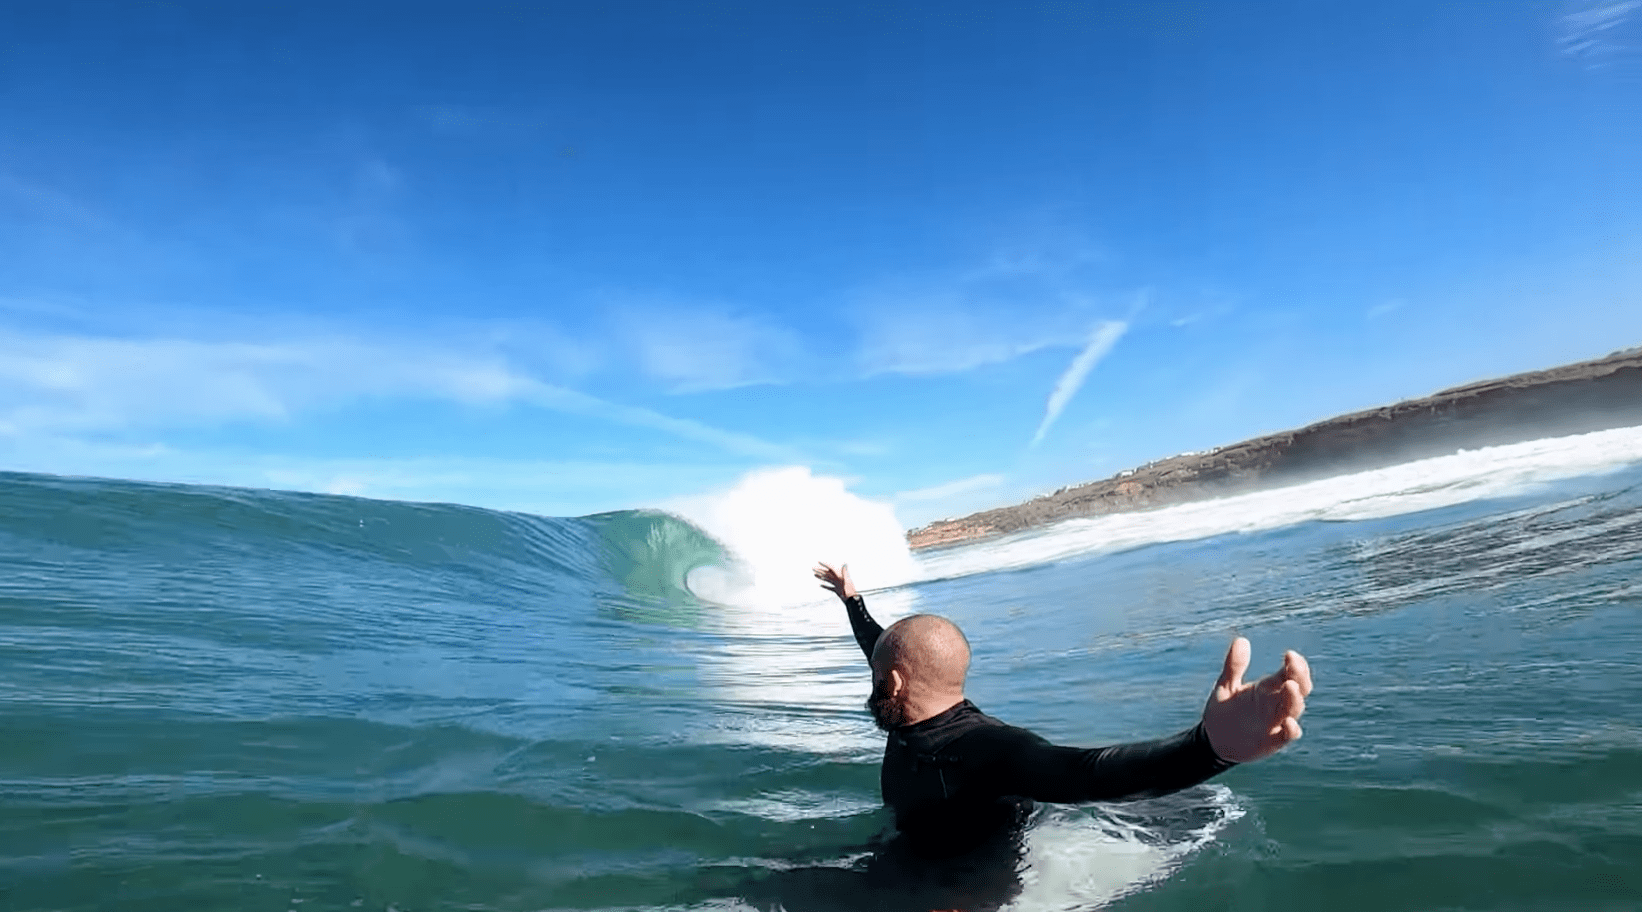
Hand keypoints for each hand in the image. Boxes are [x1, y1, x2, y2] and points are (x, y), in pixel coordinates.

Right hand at [813, 562, 856, 599]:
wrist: (852, 599)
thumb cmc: (850, 591)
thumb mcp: (847, 581)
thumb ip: (845, 572)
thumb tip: (845, 564)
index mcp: (839, 576)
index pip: (830, 569)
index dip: (824, 565)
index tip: (819, 561)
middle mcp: (837, 580)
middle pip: (827, 574)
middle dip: (820, 571)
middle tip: (813, 568)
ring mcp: (837, 585)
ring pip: (827, 580)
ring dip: (821, 577)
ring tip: (814, 575)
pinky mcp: (837, 590)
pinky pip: (829, 587)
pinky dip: (825, 586)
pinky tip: (820, 585)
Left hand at [1201, 637, 1311, 763]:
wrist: (1214, 741)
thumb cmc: (1223, 712)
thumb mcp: (1225, 686)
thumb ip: (1234, 666)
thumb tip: (1241, 640)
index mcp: (1267, 689)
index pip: (1289, 674)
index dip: (1295, 665)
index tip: (1290, 655)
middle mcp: (1276, 704)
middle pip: (1298, 690)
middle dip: (1300, 678)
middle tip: (1294, 667)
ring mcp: (1276, 722)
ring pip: (1294, 710)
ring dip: (1295, 699)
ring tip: (1290, 686)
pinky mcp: (1273, 741)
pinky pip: (1288, 736)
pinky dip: (1292, 730)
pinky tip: (1288, 723)